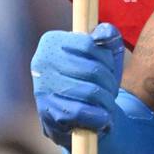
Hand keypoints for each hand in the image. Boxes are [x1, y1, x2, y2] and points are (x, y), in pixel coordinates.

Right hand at [31, 22, 125, 148]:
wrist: (75, 115)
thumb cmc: (92, 77)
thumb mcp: (104, 52)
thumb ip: (108, 36)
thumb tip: (104, 35)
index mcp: (52, 41)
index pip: (89, 45)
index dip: (108, 60)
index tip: (110, 68)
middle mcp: (42, 62)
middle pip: (93, 70)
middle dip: (110, 83)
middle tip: (112, 90)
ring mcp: (42, 87)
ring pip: (91, 92)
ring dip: (107, 101)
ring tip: (108, 104)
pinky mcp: (47, 112)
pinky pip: (81, 112)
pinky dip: (99, 117)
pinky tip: (103, 118)